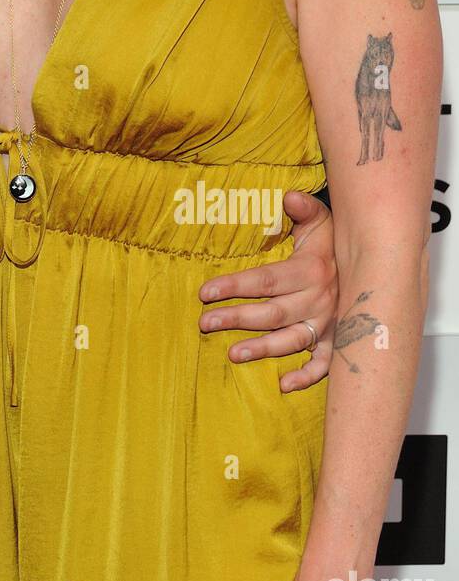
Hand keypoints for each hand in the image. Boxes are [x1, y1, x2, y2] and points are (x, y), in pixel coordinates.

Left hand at [197, 190, 336, 392]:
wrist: (376, 267)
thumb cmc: (337, 244)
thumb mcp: (321, 221)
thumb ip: (303, 208)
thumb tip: (288, 195)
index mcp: (310, 271)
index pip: (265, 280)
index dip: (234, 286)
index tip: (205, 292)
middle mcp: (319, 301)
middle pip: (271, 313)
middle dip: (236, 318)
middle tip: (205, 322)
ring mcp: (328, 324)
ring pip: (291, 340)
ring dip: (262, 349)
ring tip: (232, 354)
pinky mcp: (337, 342)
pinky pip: (324, 365)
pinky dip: (307, 377)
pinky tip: (284, 385)